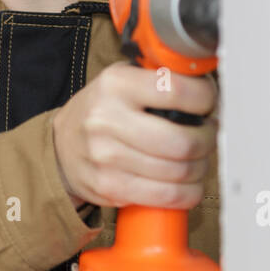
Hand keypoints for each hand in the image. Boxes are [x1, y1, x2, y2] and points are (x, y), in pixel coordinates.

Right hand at [52, 61, 218, 209]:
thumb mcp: (122, 78)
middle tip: (208, 134)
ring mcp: (107, 158)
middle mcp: (108, 120)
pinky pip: (167, 196)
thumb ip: (159, 74)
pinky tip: (188, 182)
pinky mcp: (111, 188)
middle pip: (182, 141)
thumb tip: (204, 76)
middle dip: (207, 140)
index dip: (205, 98)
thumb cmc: (101, 109)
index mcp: (115, 85)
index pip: (177, 90)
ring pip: (179, 172)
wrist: (61, 146)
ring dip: (200, 167)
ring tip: (197, 157)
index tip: (209, 102)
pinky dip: (188, 192)